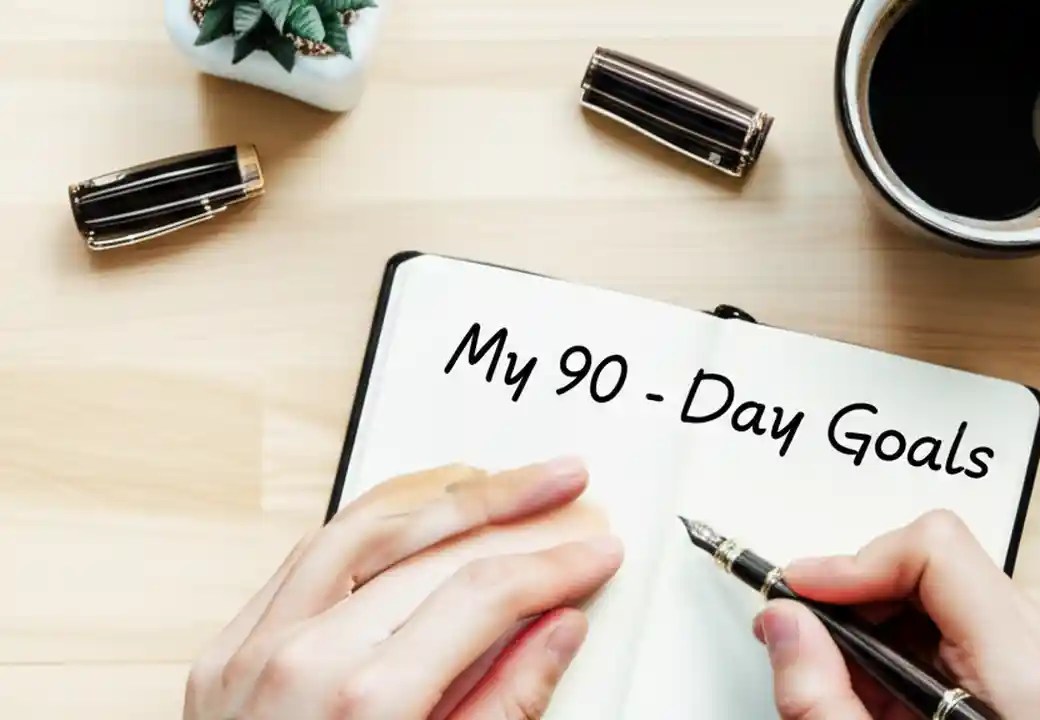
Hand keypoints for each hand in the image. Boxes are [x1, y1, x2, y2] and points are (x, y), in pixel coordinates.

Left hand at [184, 457, 621, 719]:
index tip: (596, 550)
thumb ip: (505, 705)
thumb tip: (558, 631)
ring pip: (362, 528)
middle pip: (431, 546)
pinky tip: (407, 508)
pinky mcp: (226, 650)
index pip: (485, 595)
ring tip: (496, 476)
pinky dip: (365, 520)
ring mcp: (254, 649)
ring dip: (440, 492)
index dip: (553, 564)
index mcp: (368, 705)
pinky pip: (302, 556)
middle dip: (512, 506)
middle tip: (564, 482)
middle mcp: (304, 660)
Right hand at [754, 510, 1039, 719]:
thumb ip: (818, 693)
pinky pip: (967, 617)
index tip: (804, 591)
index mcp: (1028, 679)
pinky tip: (889, 688)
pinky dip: (912, 639)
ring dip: (884, 619)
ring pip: (949, 584)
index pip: (935, 550)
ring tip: (854, 681)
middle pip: (939, 561)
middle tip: (813, 638)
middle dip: (862, 593)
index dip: (855, 562)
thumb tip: (785, 622)